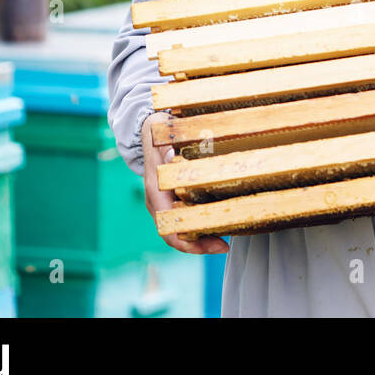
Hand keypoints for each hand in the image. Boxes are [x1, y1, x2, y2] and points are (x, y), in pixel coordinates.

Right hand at [141, 110, 228, 254]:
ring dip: (201, 237)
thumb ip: (168, 148)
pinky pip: (184, 218)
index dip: (190, 242)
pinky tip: (217, 224)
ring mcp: (164, 202)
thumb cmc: (159, 135)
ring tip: (223, 240)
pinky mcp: (172, 198)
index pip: (169, 227)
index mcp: (155, 192)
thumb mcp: (163, 138)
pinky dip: (199, 224)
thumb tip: (172, 157)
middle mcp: (158, 202)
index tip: (215, 244)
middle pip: (176, 234)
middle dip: (199, 245)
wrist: (151, 130)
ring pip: (180, 228)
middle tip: (224, 245)